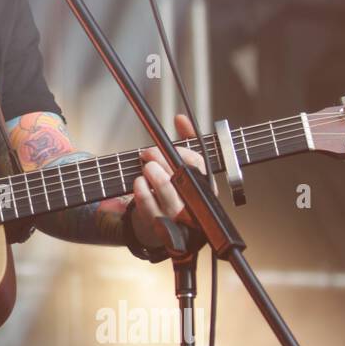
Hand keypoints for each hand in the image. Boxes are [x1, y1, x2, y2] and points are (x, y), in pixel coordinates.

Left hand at [131, 114, 207, 248]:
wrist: (163, 227)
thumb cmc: (175, 190)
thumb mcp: (183, 166)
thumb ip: (186, 140)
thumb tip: (180, 118)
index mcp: (205, 187)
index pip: (198, 163)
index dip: (181, 151)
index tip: (167, 146)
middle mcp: (194, 202)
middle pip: (180, 174)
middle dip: (160, 158)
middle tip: (148, 153)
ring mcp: (176, 215)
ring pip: (165, 188)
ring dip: (151, 172)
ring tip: (146, 168)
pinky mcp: (158, 223)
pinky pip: (147, 201)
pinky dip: (140, 187)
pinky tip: (139, 182)